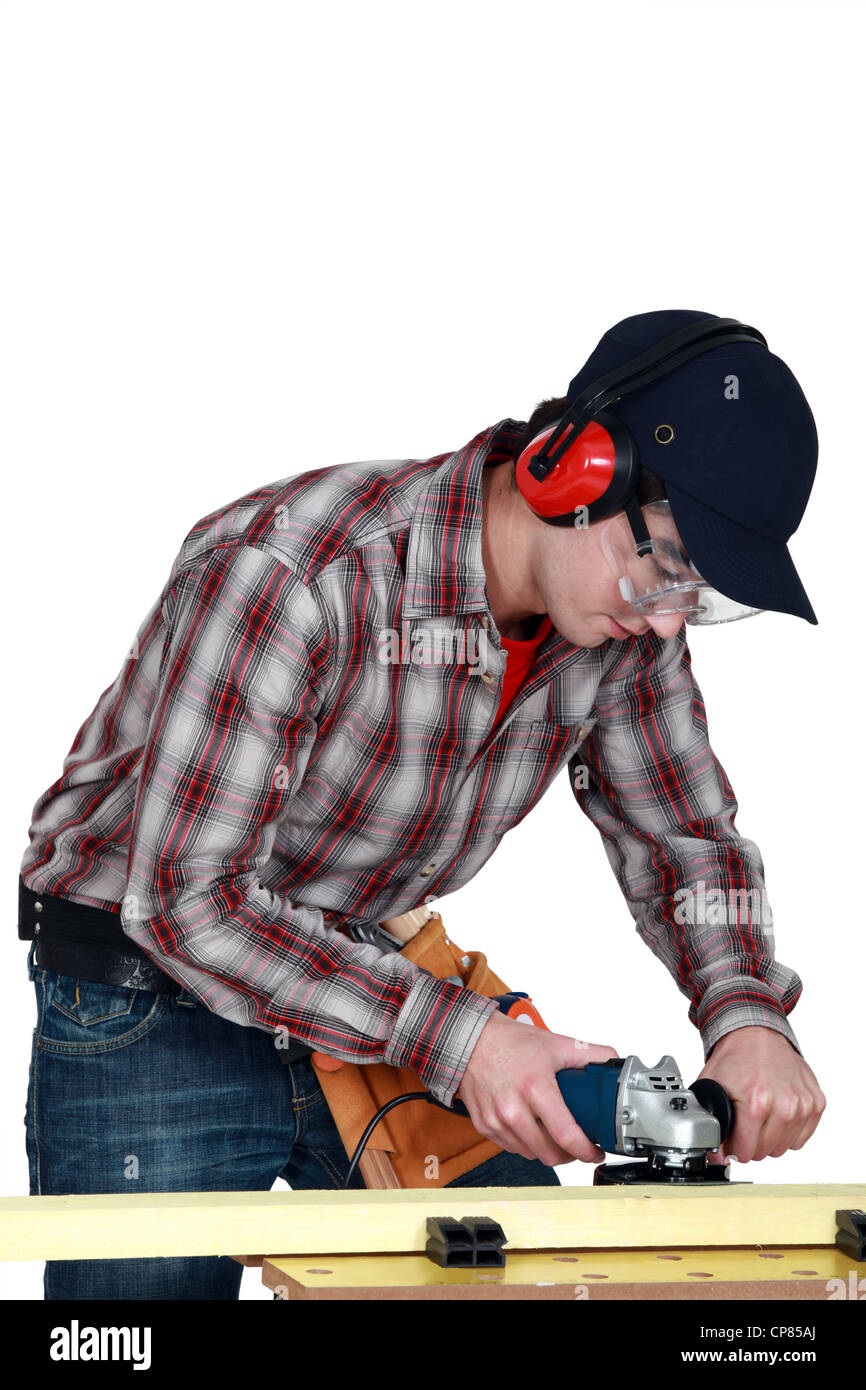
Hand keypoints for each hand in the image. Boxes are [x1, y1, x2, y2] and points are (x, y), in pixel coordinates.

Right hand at [456, 1010, 617, 1165]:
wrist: (470, 1040)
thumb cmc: (510, 1042)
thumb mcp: (555, 1044)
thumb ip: (590, 1054)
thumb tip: (614, 1063)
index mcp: (535, 1088)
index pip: (566, 1135)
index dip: (586, 1151)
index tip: (595, 1152)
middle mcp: (513, 1109)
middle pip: (550, 1153)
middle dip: (569, 1154)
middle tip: (577, 1144)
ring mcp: (496, 1120)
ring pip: (531, 1154)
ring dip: (547, 1151)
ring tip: (555, 1137)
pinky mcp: (484, 1125)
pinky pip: (512, 1148)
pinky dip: (526, 1144)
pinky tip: (532, 1129)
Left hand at [696, 1026, 825, 1164]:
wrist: (757, 1033)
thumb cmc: (735, 1058)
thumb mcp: (711, 1088)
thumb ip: (711, 1125)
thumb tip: (717, 1157)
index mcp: (757, 1102)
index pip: (746, 1151)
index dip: (734, 1148)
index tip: (732, 1139)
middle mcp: (784, 1105)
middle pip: (765, 1152)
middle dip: (751, 1144)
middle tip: (745, 1125)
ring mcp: (803, 1104)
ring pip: (784, 1148)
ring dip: (771, 1138)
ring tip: (761, 1116)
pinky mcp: (816, 1103)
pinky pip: (801, 1138)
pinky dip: (788, 1131)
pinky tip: (777, 1113)